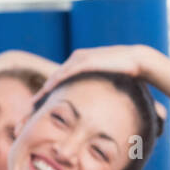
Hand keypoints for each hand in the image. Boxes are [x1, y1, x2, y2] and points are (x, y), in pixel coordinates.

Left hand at [28, 44, 165, 120]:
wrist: (137, 61)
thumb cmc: (126, 74)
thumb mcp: (109, 84)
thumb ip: (102, 92)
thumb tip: (103, 110)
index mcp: (81, 63)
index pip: (61, 78)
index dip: (50, 91)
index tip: (42, 104)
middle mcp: (77, 59)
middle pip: (54, 77)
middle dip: (43, 91)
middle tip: (32, 104)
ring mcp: (80, 59)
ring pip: (56, 75)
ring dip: (45, 88)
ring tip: (34, 101)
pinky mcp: (85, 61)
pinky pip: (65, 73)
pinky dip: (55, 82)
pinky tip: (46, 91)